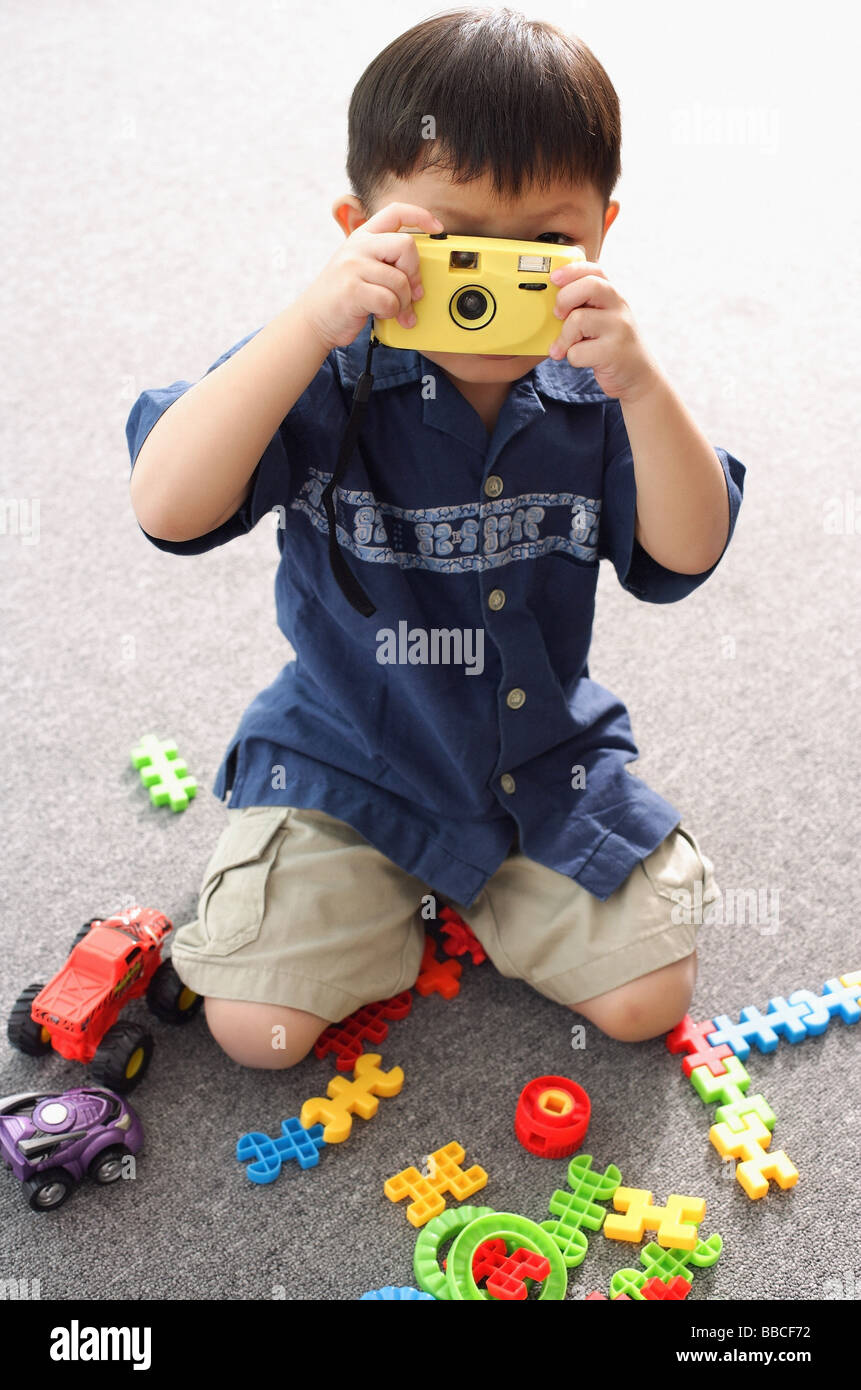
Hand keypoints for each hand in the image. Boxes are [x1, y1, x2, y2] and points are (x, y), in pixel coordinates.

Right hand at [298, 203, 443, 352]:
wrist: (314, 318)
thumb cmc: (344, 296)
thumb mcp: (362, 267)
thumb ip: (386, 261)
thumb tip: (419, 274)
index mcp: (363, 236)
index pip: (396, 212)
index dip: (421, 216)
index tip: (437, 228)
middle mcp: (358, 246)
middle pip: (406, 246)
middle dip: (414, 274)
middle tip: (413, 293)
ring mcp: (353, 266)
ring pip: (400, 280)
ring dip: (403, 303)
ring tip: (396, 311)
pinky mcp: (352, 290)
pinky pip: (389, 300)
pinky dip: (391, 313)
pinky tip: (382, 314)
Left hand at [547, 259, 658, 402]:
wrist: (639, 376)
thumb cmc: (611, 344)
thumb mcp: (604, 318)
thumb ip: (585, 304)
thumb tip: (550, 298)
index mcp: (613, 295)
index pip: (595, 270)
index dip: (571, 270)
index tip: (554, 278)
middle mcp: (620, 306)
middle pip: (588, 286)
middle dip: (564, 298)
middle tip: (558, 315)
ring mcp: (619, 328)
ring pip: (578, 320)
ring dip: (564, 337)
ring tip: (563, 347)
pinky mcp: (613, 353)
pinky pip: (577, 351)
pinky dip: (571, 358)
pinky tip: (582, 360)